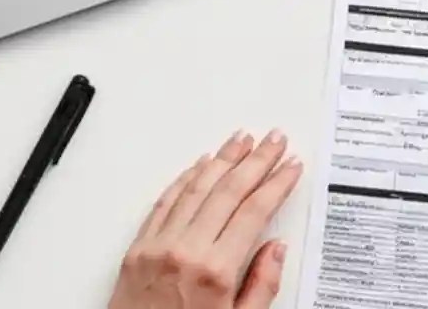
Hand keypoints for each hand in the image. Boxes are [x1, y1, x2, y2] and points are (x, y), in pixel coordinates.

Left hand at [107, 130, 303, 308]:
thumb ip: (261, 287)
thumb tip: (276, 249)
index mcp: (215, 271)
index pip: (254, 211)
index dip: (276, 184)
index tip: (291, 167)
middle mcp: (185, 250)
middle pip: (228, 190)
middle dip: (256, 160)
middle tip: (274, 140)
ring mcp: (157, 246)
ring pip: (196, 187)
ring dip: (223, 159)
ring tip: (242, 140)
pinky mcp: (137, 249)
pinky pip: (164, 202)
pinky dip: (185, 178)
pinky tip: (200, 165)